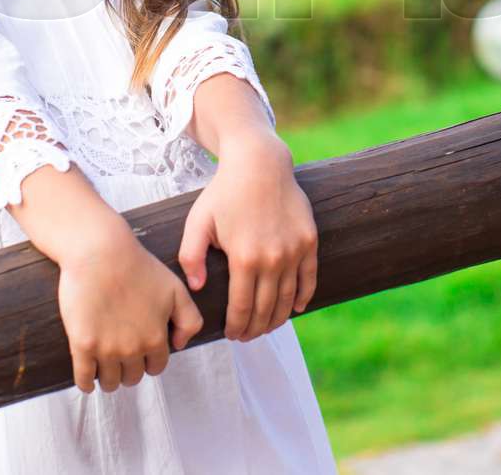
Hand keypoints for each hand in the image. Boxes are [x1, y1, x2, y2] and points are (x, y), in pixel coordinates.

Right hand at [57, 221, 204, 393]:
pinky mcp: (82, 345)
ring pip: (109, 382)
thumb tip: (179, 345)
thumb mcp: (175, 289)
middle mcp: (133, 349)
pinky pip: (83, 378)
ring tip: (103, 368)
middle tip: (121, 359)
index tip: (141, 355)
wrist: (101, 252)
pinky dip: (85, 383)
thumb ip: (189, 319)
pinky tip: (86, 380)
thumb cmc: (137, 266)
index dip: (149, 361)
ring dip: (108, 379)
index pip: (156, 367)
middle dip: (129, 371)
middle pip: (132, 377)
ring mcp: (107, 349)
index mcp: (156, 337)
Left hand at [178, 131, 317, 341]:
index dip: (237, 326)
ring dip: (277, 319)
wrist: (260, 163)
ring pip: (288, 298)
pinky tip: (295, 308)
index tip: (231, 335)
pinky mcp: (309, 241)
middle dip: (255, 329)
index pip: (242, 307)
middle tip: (246, 336)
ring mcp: (294, 251)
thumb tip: (197, 287)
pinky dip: (303, 298)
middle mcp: (272, 259)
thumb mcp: (197, 221)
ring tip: (266, 327)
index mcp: (244, 258)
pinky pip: (309, 278)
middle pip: (265, 308)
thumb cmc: (224, 192)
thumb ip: (190, 256)